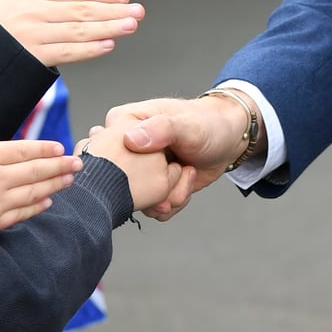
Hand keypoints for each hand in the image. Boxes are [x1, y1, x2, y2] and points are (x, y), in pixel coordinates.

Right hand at [102, 92, 260, 220]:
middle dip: (152, 190)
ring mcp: (139, 172)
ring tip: (186, 176)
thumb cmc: (207, 124)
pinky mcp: (151, 188)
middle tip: (179, 174)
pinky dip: (172, 203)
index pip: (103, 151)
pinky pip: (153, 208)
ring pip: (138, 201)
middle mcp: (126, 149)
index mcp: (123, 123)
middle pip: (120, 183)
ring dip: (166, 198)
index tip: (162, 163)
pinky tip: (185, 186)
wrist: (227, 141)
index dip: (128, 167)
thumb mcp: (187, 125)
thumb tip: (131, 140)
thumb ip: (161, 130)